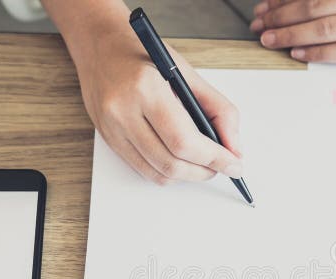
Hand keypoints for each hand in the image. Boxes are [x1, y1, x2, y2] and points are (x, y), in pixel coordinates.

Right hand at [73, 22, 242, 183]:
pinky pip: (143, 170)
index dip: (214, 159)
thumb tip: (234, 149)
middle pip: (171, 163)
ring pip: (158, 173)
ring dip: (188, 176)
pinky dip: (169, 172)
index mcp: (145, 89)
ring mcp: (112, 129)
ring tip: (205, 165)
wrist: (100, 46)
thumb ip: (218, 110)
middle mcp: (123, 112)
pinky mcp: (108, 140)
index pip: (184, 141)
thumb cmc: (144, 55)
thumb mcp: (188, 73)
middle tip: (222, 166)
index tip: (234, 166)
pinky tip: (182, 161)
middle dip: (204, 171)